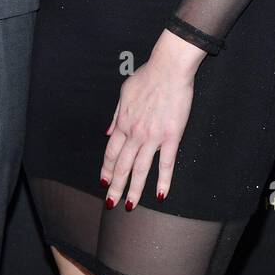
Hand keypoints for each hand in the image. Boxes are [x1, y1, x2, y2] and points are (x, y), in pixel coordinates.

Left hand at [100, 32, 204, 209]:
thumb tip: (107, 132)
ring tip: (129, 205)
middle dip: (115, 186)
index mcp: (123, 123)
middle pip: (122, 166)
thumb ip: (116, 116)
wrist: (168, 69)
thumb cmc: (147, 77)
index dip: (106, 169)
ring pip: (140, 169)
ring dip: (134, 190)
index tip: (103, 182)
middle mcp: (135, 133)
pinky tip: (159, 195)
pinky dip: (162, 181)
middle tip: (111, 204)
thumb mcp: (124, 93)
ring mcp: (153, 137)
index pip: (111, 152)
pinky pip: (165, 164)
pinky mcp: (171, 137)